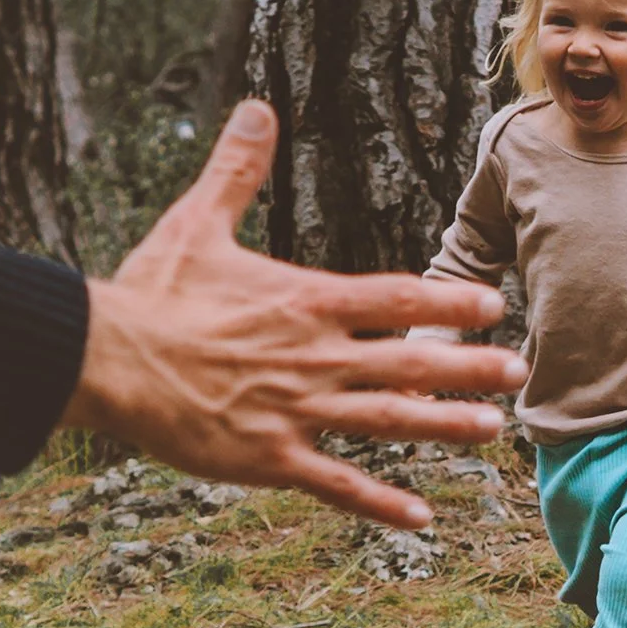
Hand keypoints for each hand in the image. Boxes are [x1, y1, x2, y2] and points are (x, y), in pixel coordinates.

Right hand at [61, 100, 523, 528]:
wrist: (106, 359)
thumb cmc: (151, 292)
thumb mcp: (198, 222)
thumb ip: (237, 169)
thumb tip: (257, 108)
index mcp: (305, 300)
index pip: (396, 297)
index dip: (449, 300)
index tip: (492, 304)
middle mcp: (313, 357)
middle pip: (409, 363)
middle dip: (470, 367)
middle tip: (520, 371)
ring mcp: (295, 411)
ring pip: (387, 423)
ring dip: (444, 427)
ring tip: (494, 430)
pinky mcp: (269, 458)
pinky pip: (337, 485)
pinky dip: (381, 504)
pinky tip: (422, 519)